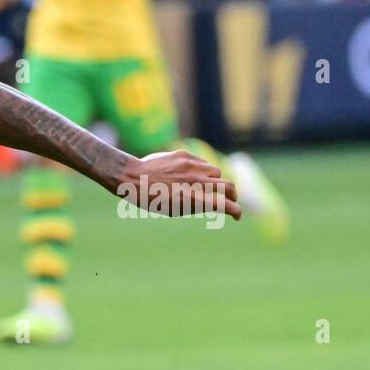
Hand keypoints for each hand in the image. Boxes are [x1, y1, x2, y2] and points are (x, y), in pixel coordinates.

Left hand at [117, 151, 241, 219]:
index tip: (236, 215)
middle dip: (233, 195)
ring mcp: (192, 166)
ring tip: (204, 186)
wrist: (133, 178)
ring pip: (215, 172)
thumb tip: (216, 202)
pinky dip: (200, 170)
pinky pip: (201, 162)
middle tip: (230, 199)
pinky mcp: (185, 155)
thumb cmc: (152, 199)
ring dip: (214, 180)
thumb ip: (198, 204)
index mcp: (195, 199)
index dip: (236, 211)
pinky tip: (188, 174)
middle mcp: (197, 181)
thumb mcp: (175, 209)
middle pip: (229, 186)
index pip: (226, 205)